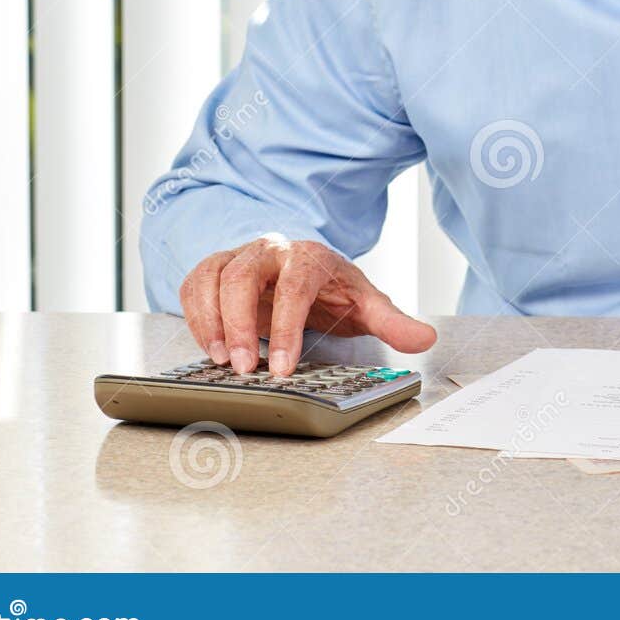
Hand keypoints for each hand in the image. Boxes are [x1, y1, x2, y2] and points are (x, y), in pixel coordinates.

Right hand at [178, 236, 436, 376]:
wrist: (306, 268)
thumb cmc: (333, 289)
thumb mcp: (366, 304)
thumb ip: (392, 321)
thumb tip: (425, 337)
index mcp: (310, 256)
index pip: (295, 284)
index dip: (286, 326)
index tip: (282, 367)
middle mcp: (271, 250)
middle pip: (244, 275)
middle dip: (239, 323)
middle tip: (244, 368)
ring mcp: (239, 257)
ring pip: (213, 277)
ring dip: (211, 321)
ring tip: (221, 362)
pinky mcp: (215, 269)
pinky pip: (194, 285)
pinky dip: (195, 316)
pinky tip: (208, 348)